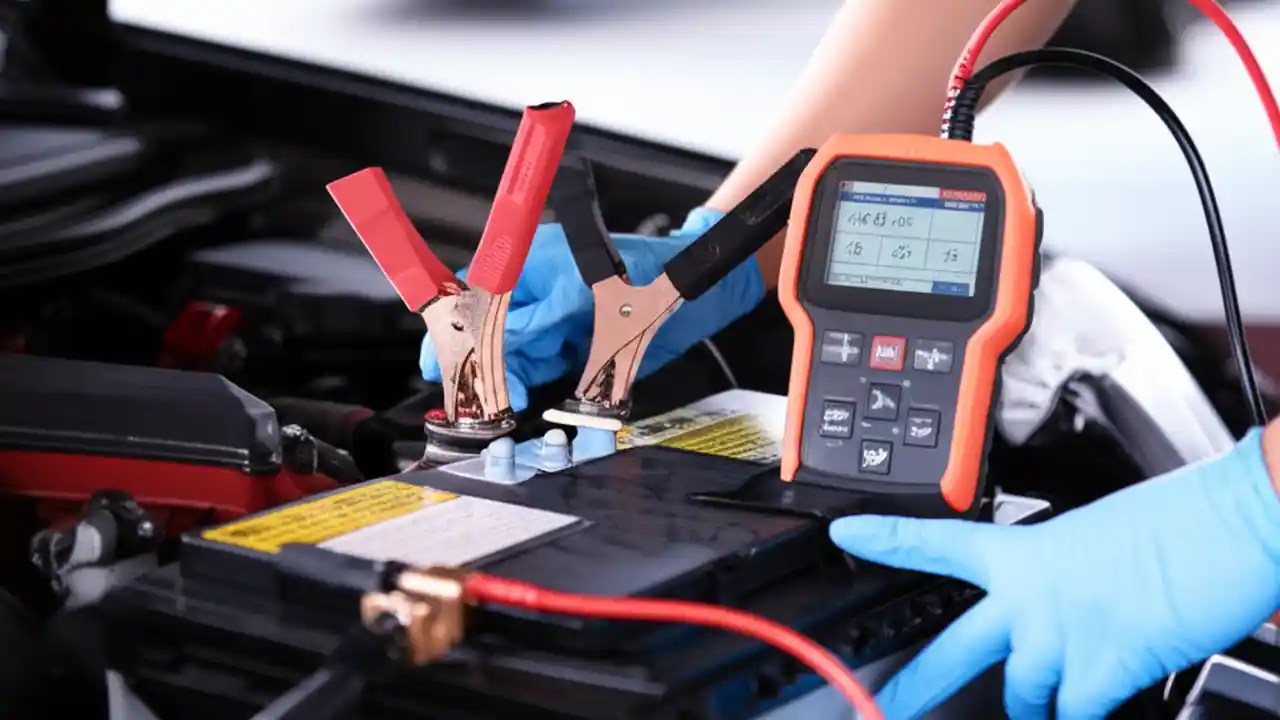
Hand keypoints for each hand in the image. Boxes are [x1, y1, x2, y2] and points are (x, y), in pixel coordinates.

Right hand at [420, 207, 764, 410]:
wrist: (699, 293)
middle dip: (482, 367)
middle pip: (492, 338)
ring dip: (507, 385)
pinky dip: (536, 394)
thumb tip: (507, 335)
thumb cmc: (648, 266)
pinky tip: (527, 404)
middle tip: (477, 395)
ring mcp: (555, 328)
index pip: (477, 298)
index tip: (444, 360)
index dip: (456, 330)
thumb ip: (546, 314)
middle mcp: (536, 299)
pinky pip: (545, 378)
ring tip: (504, 406)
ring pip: (515, 363)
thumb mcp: (589, 287)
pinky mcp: (576, 356)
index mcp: (529, 266)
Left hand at [831, 429, 1279, 719]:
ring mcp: (1060, 636)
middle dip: (916, 688)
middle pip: (953, 651)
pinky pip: (1073, 717)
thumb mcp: (1100, 535)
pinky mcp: (1100, 671)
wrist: (1229, 522)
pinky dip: (1079, 717)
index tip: (845, 536)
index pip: (934, 541)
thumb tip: (1067, 603)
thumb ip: (1064, 573)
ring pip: (1021, 697)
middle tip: (880, 710)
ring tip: (1049, 702)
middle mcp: (1030, 596)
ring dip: (1034, 706)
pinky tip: (1095, 706)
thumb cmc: (1179, 521)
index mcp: (1023, 550)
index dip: (883, 539)